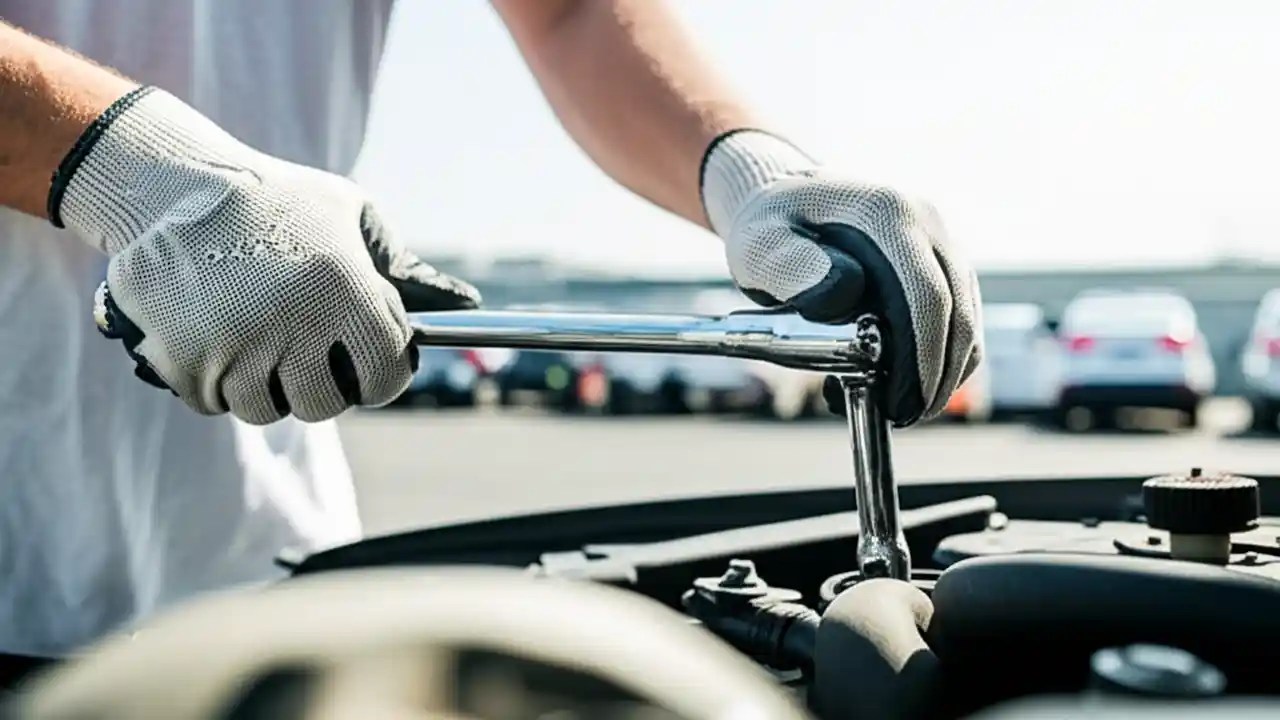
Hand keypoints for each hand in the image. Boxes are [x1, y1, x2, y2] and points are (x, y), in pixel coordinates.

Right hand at [56, 87, 479, 423]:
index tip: (368, 365)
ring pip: (265, 408)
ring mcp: (235, 346)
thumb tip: (468, 306)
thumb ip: (406, 269)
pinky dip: (216, 381)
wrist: (173, 184)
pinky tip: (217, 337)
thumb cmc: (281, 202)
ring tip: (256, 335)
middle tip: (304, 348)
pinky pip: (213, 402)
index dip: (381, 376)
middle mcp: (295, 324)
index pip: (385, 376)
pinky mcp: (183, 360)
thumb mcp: (353, 216)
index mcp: (345, 288)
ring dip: (265, 384)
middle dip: (320, 383)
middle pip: (323, 403)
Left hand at [700, 130, 981, 425]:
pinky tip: (905, 379)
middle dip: (938, 372)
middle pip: (957, 308)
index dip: (924, 355)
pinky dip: (940, 352)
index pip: (926, 294)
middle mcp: (923, 220)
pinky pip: (956, 312)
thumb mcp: (760, 245)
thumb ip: (792, 267)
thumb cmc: (766, 225)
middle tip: (906, 414)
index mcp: (886, 212)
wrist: (780, 196)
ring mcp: (936, 238)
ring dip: (944, 367)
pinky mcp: (937, 259)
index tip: (904, 399)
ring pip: (964, 314)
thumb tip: (843, 294)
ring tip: (904, 404)